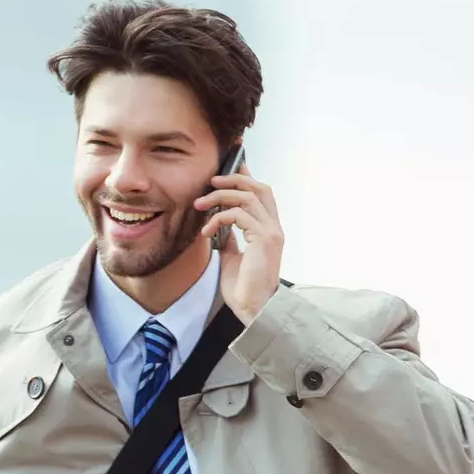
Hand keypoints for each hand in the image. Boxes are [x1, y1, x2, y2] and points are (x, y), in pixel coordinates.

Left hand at [196, 168, 284, 322]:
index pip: (261, 194)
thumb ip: (231, 238)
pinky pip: (239, 215)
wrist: (252, 310)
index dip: (247, 176)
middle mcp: (274, 227)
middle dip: (235, 178)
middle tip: (211, 180)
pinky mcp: (264, 239)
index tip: (232, 164)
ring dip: (220, 197)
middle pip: (259, 188)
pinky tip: (206, 231)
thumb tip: (220, 226)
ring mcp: (271, 232)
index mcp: (268, 230)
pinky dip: (219, 218)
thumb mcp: (232, 257)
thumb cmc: (243, 288)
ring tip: (200, 204)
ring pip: (248, 197)